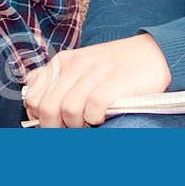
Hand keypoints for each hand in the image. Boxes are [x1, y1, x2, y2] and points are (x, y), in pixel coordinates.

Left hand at [21, 34, 171, 128]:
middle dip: (55, 129)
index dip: (38, 119)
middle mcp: (74, 65)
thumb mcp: (78, 67)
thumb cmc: (113, 67)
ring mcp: (95, 72)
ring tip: (88, 123)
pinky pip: (93, 108)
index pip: (33, 97)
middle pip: (48, 108)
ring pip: (68, 110)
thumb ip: (55, 82)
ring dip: (77, 125)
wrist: (151, 52)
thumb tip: (33, 107)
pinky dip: (95, 118)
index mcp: (61, 62)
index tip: (51, 127)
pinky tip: (102, 116)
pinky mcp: (115, 82)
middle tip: (69, 132)